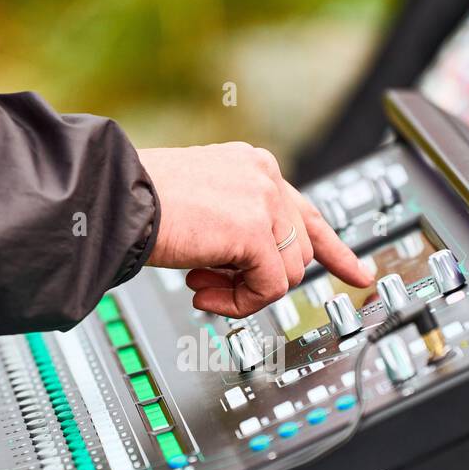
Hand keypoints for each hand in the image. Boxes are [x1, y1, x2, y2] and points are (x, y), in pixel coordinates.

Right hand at [138, 143, 372, 316]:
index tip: (359, 273)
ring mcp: (264, 200)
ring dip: (243, 293)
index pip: (305, 211)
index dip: (335, 249)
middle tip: (211, 285)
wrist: (110, 200)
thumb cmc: (137, 205)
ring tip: (200, 285)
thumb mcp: (200, 209)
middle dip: (260, 280)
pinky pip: (270, 289)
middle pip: (298, 252)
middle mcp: (264, 176)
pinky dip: (238, 303)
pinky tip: (201, 292)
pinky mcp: (256, 230)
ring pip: (287, 275)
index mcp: (252, 167)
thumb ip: (236, 227)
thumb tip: (252, 268)